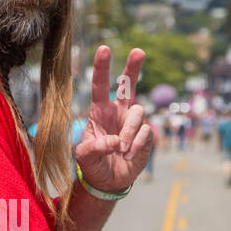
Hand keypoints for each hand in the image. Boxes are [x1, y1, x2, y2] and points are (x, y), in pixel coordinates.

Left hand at [75, 46, 152, 194]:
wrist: (108, 182)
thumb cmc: (93, 165)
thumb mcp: (84, 157)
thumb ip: (93, 148)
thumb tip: (114, 141)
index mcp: (99, 112)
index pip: (100, 86)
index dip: (102, 67)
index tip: (104, 48)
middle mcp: (118, 112)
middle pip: (128, 84)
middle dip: (133, 67)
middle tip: (138, 51)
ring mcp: (133, 123)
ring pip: (137, 113)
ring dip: (128, 132)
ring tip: (121, 150)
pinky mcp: (145, 135)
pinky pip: (145, 132)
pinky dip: (136, 145)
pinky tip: (129, 155)